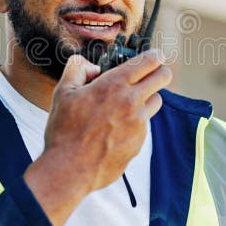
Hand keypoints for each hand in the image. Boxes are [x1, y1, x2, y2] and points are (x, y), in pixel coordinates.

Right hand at [23, 50, 171, 225]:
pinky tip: (115, 129)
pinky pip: (144, 125)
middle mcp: (132, 102)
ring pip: (156, 101)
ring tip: (127, 104)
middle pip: (163, 77)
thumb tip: (91, 66)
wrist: (69, 169)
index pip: (148, 61)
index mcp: (114, 85)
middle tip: (152, 73)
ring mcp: (139, 123)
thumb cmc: (64, 130)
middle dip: (160, 72)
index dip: (154, 55)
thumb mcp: (62, 92)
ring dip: (147, 98)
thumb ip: (77, 69)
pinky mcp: (139, 142)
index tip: (155, 56)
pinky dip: (135, 122)